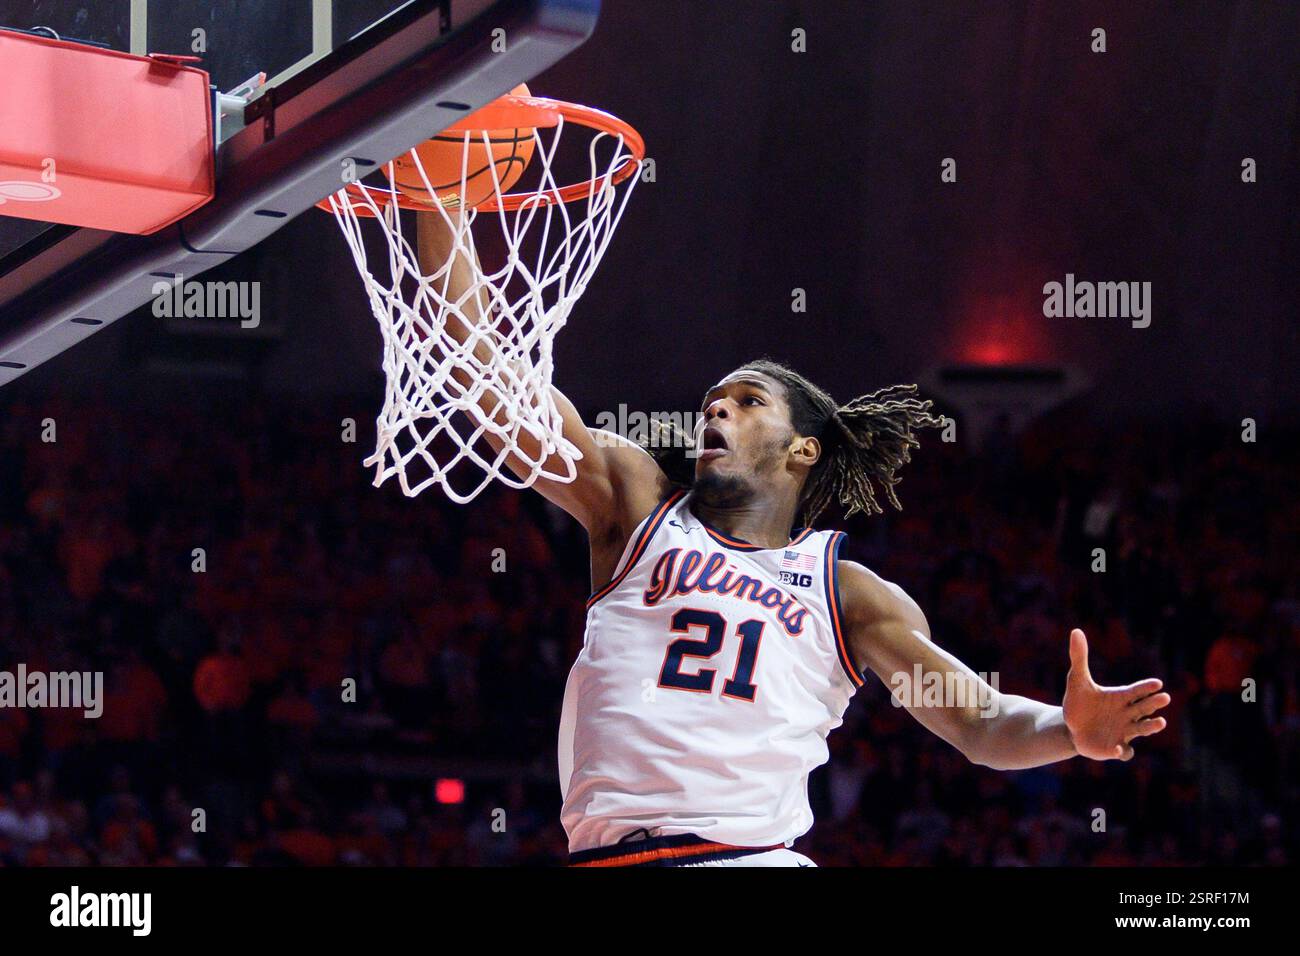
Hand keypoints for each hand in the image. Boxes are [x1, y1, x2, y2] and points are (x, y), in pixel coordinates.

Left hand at [1063, 628, 1169, 760]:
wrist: (1071, 728)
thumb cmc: (1079, 703)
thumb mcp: (1077, 680)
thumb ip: (1079, 657)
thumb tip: (1076, 631)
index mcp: (1121, 697)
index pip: (1137, 690)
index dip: (1146, 687)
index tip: (1157, 683)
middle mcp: (1127, 714)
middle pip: (1145, 708)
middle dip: (1154, 703)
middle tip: (1165, 698)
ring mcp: (1124, 731)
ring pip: (1143, 729)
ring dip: (1151, 726)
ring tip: (1160, 722)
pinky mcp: (1115, 748)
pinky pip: (1124, 751)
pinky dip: (1123, 751)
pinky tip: (1118, 748)